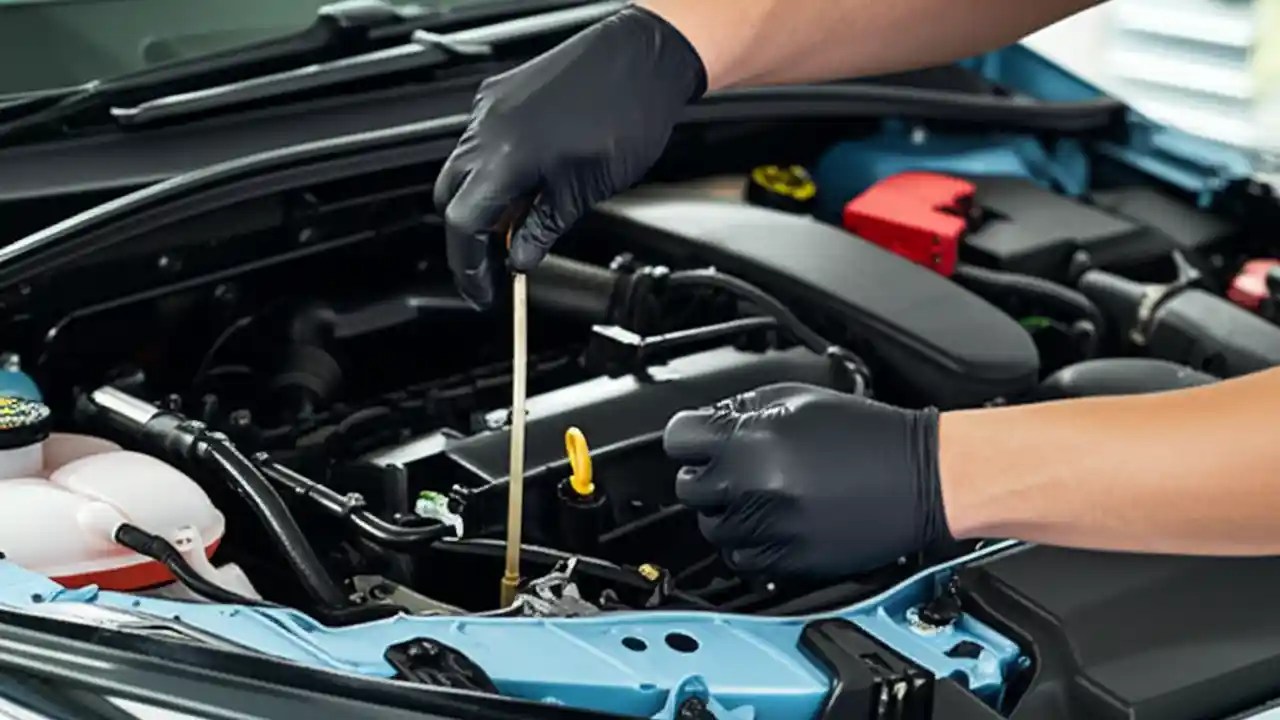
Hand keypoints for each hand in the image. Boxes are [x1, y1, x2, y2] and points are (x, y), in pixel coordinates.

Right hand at [433, 7, 706, 306]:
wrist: (641, 59)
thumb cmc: (625, 115)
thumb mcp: (585, 190)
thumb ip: (544, 228)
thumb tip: (520, 260)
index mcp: (502, 159)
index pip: (462, 225)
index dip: (469, 267)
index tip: (482, 290)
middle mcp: (485, 130)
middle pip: (451, 198)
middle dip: (469, 235)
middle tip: (498, 262)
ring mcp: (489, 108)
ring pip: (463, 168)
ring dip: (482, 200)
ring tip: (521, 220)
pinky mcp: (499, 94)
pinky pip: (479, 140)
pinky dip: (492, 168)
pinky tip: (526, 180)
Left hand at [663, 383, 952, 580]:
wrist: (919, 479)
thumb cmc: (867, 435)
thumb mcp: (798, 397)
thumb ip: (740, 408)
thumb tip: (707, 421)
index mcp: (751, 439)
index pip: (677, 439)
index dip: (691, 436)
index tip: (702, 438)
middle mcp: (752, 486)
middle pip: (687, 486)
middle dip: (708, 473)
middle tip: (738, 466)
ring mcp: (768, 528)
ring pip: (710, 526)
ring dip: (727, 511)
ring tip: (763, 493)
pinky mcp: (786, 562)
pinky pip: (739, 559)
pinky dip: (749, 543)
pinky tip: (775, 521)